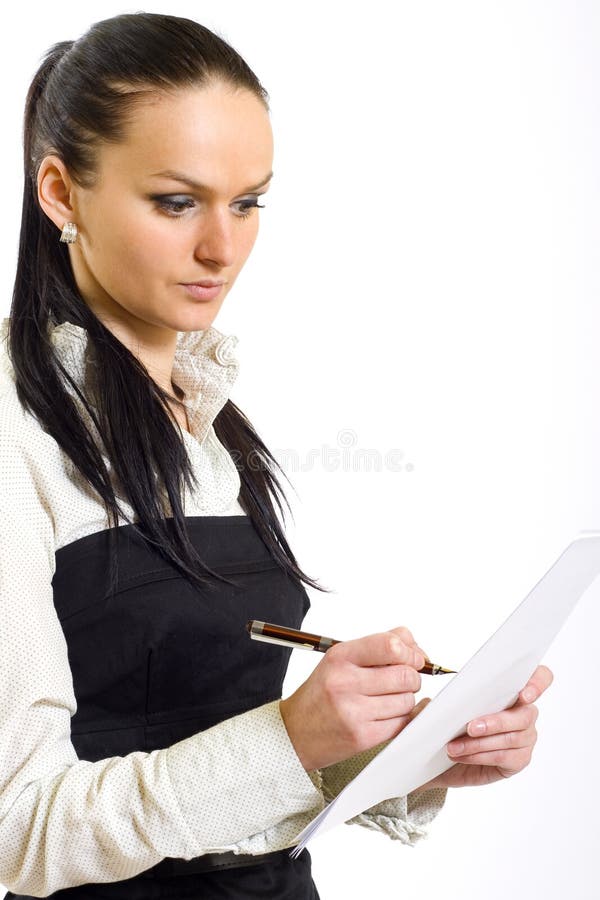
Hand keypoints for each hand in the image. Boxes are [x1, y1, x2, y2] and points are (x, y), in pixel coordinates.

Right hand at [279, 626, 427, 770]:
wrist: (295, 733)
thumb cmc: (321, 693)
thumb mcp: (340, 659)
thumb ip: (378, 646)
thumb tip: (416, 649)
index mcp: (340, 656)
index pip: (390, 645)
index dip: (411, 652)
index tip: (414, 659)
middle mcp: (345, 681)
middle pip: (405, 674)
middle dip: (413, 677)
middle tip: (403, 681)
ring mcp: (353, 711)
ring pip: (407, 700)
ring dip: (405, 699)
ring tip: (388, 699)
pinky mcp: (362, 736)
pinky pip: (401, 723)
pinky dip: (401, 718)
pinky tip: (386, 714)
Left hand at [412, 664, 553, 790]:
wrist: (442, 751)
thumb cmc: (451, 719)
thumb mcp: (452, 702)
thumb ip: (462, 692)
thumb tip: (458, 692)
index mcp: (514, 690)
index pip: (541, 678)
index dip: (538, 683)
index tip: (523, 694)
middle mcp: (525, 713)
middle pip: (525, 715)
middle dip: (496, 721)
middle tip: (470, 727)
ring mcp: (525, 738)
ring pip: (512, 739)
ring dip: (479, 743)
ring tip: (453, 746)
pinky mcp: (518, 760)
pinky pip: (504, 757)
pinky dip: (479, 756)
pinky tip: (461, 755)